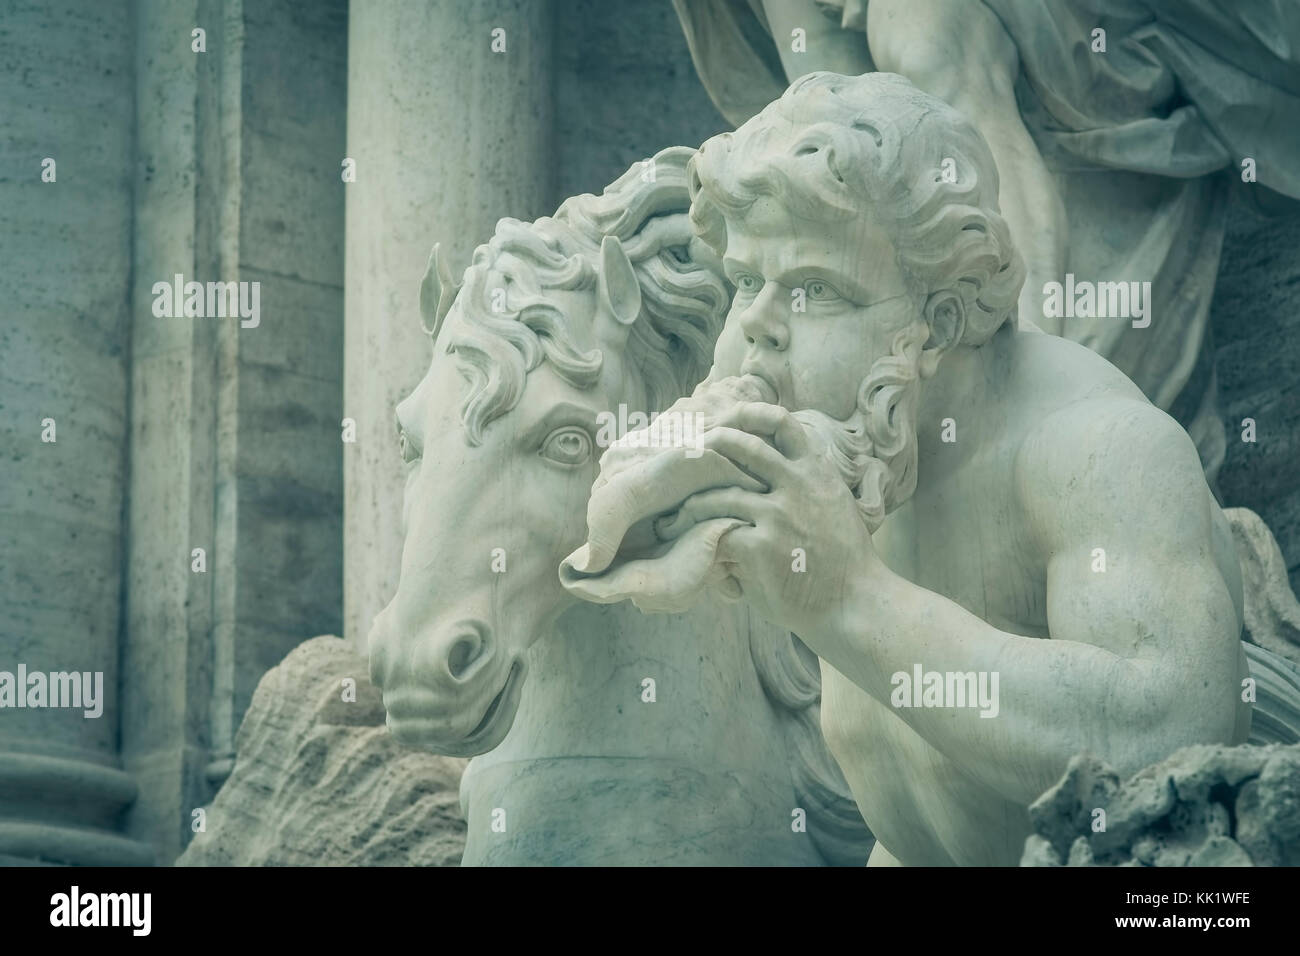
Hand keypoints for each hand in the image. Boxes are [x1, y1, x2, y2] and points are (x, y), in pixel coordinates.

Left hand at [655, 402, 877, 640]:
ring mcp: (779, 515)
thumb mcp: (835, 505)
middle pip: (742, 446)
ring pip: (718, 495)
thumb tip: (772, 458)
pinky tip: (691, 554)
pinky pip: (717, 535)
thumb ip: (807, 481)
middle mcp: (798, 485)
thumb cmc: (842, 560)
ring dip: (688, 509)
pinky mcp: (761, 548)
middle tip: (680, 461)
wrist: (854, 604)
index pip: (782, 423)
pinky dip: (701, 544)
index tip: (723, 424)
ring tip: (670, 520)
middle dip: (706, 449)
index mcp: (816, 472)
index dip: (750, 416)